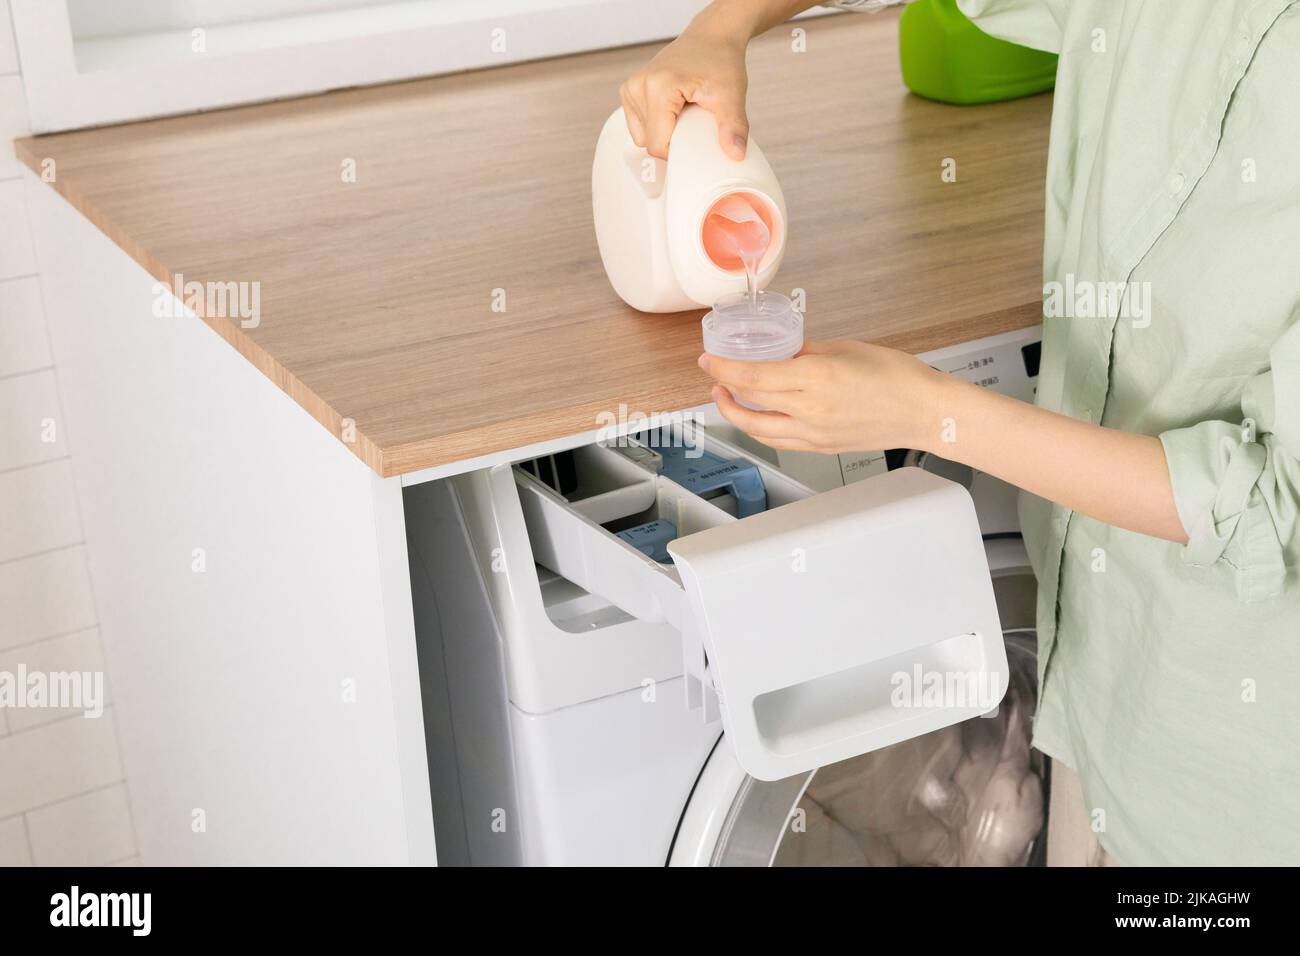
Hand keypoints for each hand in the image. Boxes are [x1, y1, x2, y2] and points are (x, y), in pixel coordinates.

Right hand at [620, 5, 751, 159]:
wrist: (711, 37)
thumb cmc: (720, 61)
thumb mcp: (731, 94)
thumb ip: (733, 126)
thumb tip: (736, 155)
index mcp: (657, 88)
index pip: (657, 145)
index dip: (678, 152)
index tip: (698, 141)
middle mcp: (637, 86)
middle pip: (649, 142)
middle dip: (672, 142)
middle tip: (694, 123)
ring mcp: (630, 88)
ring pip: (642, 136)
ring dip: (663, 134)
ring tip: (683, 114)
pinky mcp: (629, 90)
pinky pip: (639, 125)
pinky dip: (656, 126)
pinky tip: (672, 112)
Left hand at [698, 340, 947, 453]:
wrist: (926, 411)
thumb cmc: (898, 377)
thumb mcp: (847, 348)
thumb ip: (808, 351)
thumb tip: (783, 352)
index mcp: (817, 377)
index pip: (753, 376)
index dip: (723, 369)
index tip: (708, 361)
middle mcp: (811, 409)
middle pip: (750, 403)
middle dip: (723, 390)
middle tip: (713, 377)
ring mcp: (816, 433)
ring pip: (759, 430)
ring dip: (736, 414)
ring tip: (727, 399)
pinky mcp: (823, 447)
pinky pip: (780, 441)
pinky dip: (762, 429)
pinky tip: (757, 418)